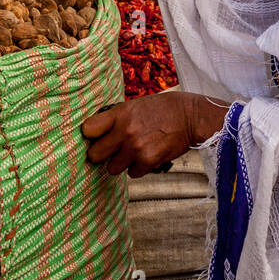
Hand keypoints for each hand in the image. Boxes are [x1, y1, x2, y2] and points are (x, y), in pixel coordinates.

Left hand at [82, 92, 228, 177]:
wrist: (190, 115)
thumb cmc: (162, 109)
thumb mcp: (136, 105)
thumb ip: (117, 118)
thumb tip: (97, 134)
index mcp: (120, 113)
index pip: (88, 129)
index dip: (90, 136)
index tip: (95, 138)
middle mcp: (125, 131)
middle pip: (95, 155)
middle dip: (101, 155)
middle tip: (110, 152)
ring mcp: (135, 147)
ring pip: (113, 168)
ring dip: (122, 163)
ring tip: (135, 153)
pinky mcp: (148, 160)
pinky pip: (133, 173)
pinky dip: (139, 168)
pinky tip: (149, 155)